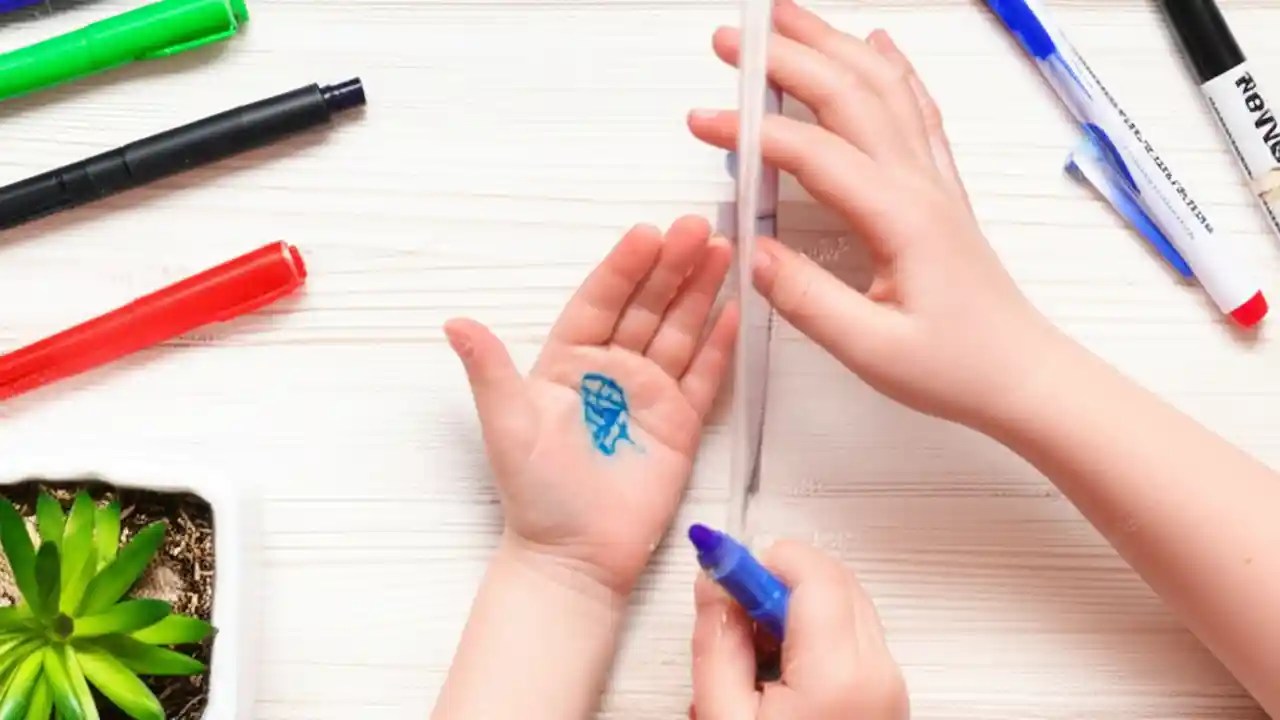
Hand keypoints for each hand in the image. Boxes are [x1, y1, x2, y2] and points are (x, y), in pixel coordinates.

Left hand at [445, 217, 737, 595]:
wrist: (574, 556)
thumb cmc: (535, 494)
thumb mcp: (507, 425)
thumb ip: (489, 370)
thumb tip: (455, 322)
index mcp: (568, 362)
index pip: (600, 301)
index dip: (624, 267)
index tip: (646, 233)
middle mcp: (611, 370)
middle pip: (647, 307)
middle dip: (671, 266)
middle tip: (697, 226)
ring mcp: (649, 394)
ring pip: (679, 331)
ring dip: (700, 291)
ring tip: (722, 250)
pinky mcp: (680, 424)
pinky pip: (704, 376)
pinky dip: (719, 344)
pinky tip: (732, 309)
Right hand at [688, 0, 1059, 428]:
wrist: (1024, 376)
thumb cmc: (958, 366)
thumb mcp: (871, 349)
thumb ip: (807, 299)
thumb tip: (752, 252)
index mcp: (899, 217)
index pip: (813, 153)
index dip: (752, 131)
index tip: (704, 121)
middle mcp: (919, 184)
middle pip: (848, 94)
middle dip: (785, 57)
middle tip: (731, 40)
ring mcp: (934, 181)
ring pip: (882, 88)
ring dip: (832, 45)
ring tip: (788, 18)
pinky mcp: (940, 190)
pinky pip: (916, 109)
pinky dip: (892, 68)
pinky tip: (878, 45)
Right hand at [691, 541, 907, 719]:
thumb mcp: (723, 719)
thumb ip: (716, 642)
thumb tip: (714, 588)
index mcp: (841, 677)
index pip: (810, 572)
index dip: (759, 558)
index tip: (720, 559)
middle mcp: (879, 675)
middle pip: (834, 580)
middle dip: (777, 580)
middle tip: (730, 605)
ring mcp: (890, 688)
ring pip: (846, 604)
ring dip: (796, 606)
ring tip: (751, 648)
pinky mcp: (888, 699)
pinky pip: (854, 637)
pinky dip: (815, 633)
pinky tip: (778, 667)